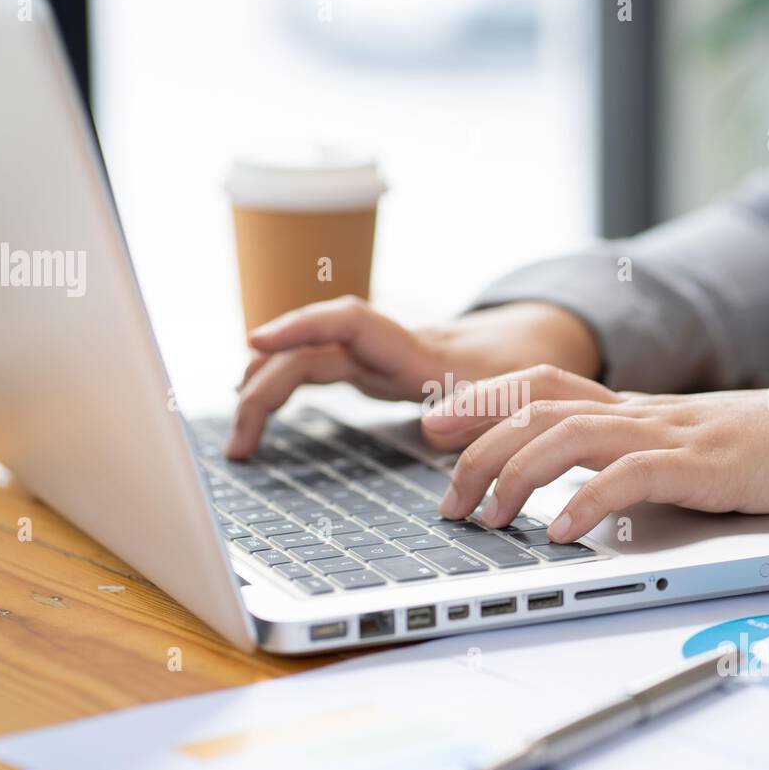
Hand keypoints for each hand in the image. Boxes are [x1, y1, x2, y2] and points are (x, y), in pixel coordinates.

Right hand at [226, 297, 599, 458]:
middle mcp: (384, 346)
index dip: (301, 326)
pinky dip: (282, 388)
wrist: (528, 345)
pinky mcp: (370, 369)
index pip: (348, 322)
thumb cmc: (520, 371)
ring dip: (263, 388)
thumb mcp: (516, 395)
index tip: (254, 342)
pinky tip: (259, 412)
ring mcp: (373, 356)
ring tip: (240, 438)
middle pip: (308, 350)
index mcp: (414, 350)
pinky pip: (313, 369)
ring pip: (302, 358)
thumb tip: (438, 426)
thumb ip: (486, 407)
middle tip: (240, 448)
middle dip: (263, 388)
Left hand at [422, 367, 768, 542]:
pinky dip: (588, 502)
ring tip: (489, 517)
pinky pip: (630, 475)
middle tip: (447, 498)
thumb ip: (634, 459)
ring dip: (515, 476)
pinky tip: (562, 532)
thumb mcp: (682, 448)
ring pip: (568, 435)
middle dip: (477, 450)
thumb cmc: (762, 448)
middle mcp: (640, 412)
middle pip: (535, 410)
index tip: (435, 425)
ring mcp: (668, 432)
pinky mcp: (700, 464)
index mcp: (633, 408)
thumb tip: (582, 493)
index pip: (540, 386)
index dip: (482, 401)